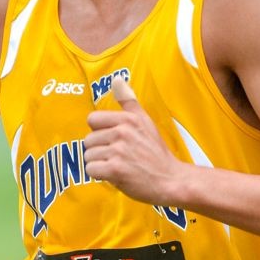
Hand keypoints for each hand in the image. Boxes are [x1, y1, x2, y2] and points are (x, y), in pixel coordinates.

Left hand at [84, 78, 185, 205]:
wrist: (170, 180)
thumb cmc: (156, 153)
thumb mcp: (146, 122)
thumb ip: (129, 101)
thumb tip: (117, 80)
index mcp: (128, 119)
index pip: (92, 119)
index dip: (99, 132)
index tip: (113, 141)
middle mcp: (122, 132)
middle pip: (88, 140)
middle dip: (99, 151)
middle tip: (118, 157)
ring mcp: (118, 151)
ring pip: (88, 156)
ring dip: (100, 164)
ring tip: (118, 166)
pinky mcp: (115, 169)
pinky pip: (91, 170)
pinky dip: (100, 175)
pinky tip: (115, 175)